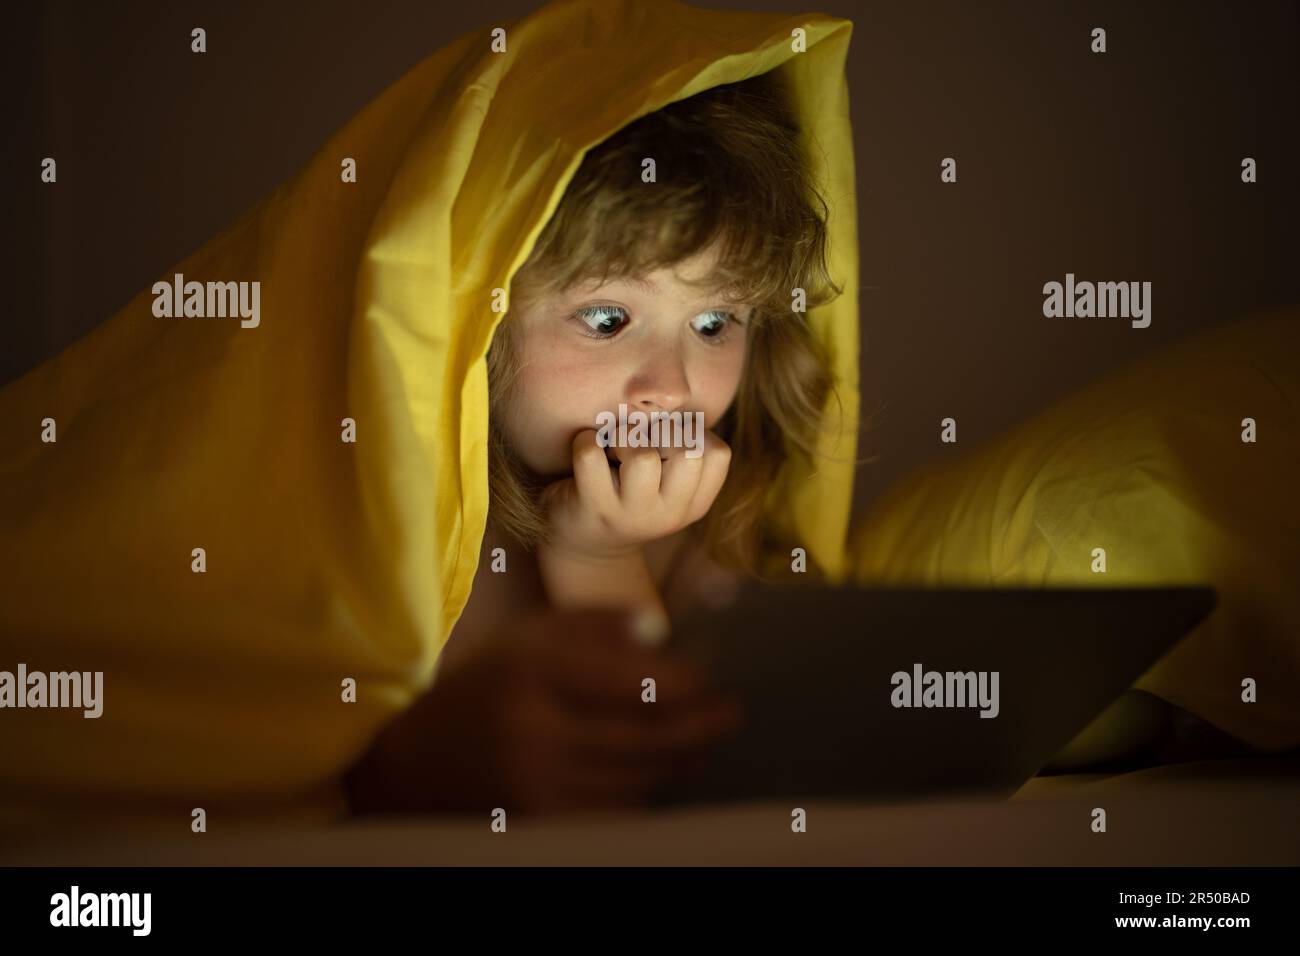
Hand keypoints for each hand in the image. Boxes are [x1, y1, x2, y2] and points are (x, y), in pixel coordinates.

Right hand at [343, 606, 744, 815]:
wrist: (417, 761)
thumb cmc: (487, 685)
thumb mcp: (531, 637)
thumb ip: (596, 626)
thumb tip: (662, 632)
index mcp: (534, 671)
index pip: (633, 682)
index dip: (685, 683)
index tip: (708, 676)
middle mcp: (536, 731)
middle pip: (646, 736)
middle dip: (700, 726)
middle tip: (732, 713)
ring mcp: (539, 784)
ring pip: (638, 777)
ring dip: (679, 759)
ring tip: (700, 741)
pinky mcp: (543, 822)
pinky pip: (618, 810)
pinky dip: (645, 789)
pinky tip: (661, 771)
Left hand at [540, 427, 731, 562]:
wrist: (586, 547)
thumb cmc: (631, 496)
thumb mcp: (668, 484)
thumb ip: (683, 449)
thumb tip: (673, 396)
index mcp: (695, 504)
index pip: (718, 453)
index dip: (692, 432)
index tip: (667, 440)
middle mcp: (669, 514)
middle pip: (689, 452)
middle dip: (661, 431)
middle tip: (640, 442)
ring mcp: (631, 515)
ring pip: (641, 455)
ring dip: (622, 436)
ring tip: (613, 449)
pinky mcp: (593, 509)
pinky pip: (590, 454)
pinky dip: (586, 439)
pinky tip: (587, 450)